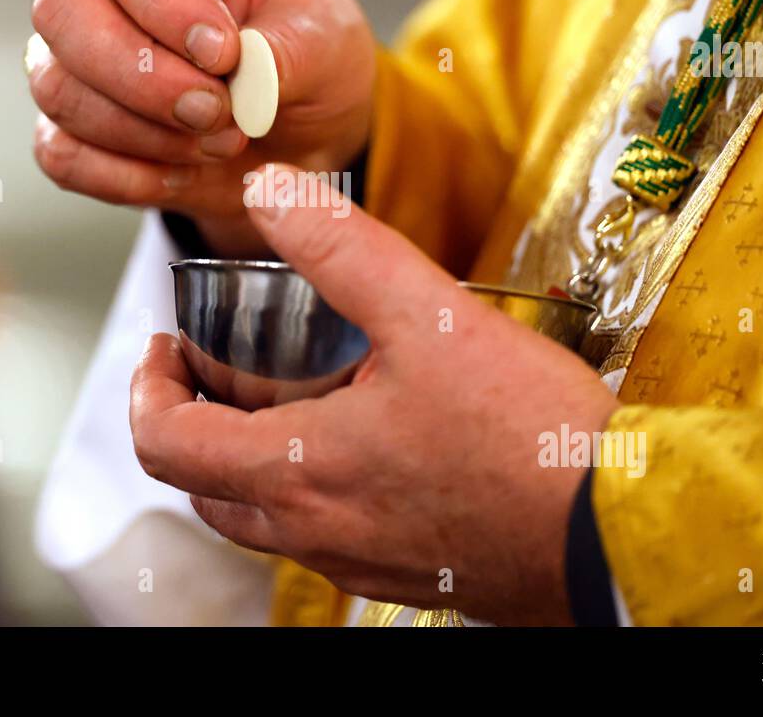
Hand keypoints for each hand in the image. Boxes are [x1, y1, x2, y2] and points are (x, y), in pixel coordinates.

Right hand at [27, 0, 375, 255]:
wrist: (302, 128)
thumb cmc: (306, 51)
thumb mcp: (325, 39)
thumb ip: (285, 54)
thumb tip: (244, 78)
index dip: (165, 1)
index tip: (225, 53)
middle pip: (61, 12)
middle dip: (144, 79)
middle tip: (219, 111)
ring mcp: (75, 53)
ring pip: (59, 89)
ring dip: (146, 133)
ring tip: (225, 138)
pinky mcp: (72, 124)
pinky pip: (62, 153)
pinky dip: (126, 175)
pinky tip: (185, 171)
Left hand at [129, 165, 618, 623]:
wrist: (616, 532)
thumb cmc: (529, 439)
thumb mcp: (430, 315)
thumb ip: (341, 247)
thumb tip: (270, 190)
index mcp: (298, 471)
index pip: (166, 445)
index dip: (146, 390)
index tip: (163, 349)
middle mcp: (314, 531)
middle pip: (203, 487)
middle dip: (188, 422)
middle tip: (208, 371)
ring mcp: (357, 560)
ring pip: (260, 517)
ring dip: (245, 456)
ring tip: (281, 397)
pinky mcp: (403, 572)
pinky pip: (321, 533)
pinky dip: (306, 484)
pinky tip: (361, 440)